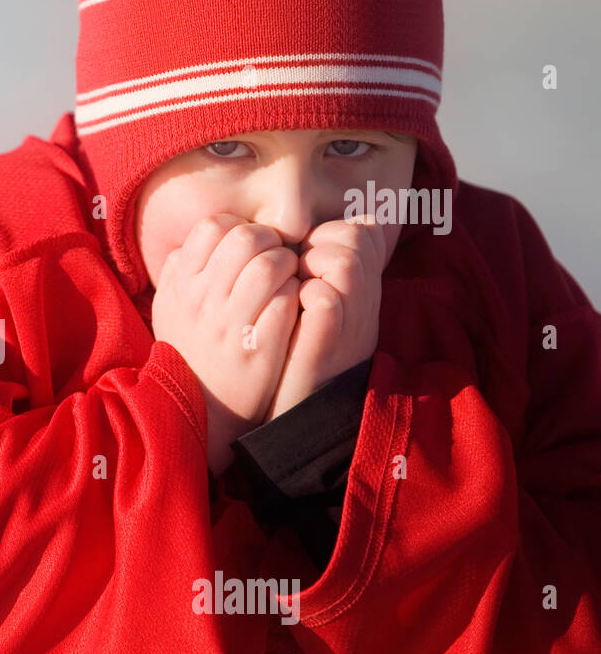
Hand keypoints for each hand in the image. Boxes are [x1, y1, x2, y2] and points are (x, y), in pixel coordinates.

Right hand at [152, 214, 300, 475]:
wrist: (199, 411)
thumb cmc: (189, 351)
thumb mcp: (168, 309)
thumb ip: (177, 272)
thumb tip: (192, 242)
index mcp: (180, 286)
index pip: (213, 227)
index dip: (238, 228)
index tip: (248, 247)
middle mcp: (202, 301)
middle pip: (246, 238)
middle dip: (270, 242)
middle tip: (276, 259)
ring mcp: (230, 325)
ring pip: (271, 265)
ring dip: (287, 267)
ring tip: (287, 281)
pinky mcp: (259, 348)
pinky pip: (288, 301)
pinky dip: (296, 296)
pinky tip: (292, 307)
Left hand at [264, 214, 383, 421]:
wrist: (298, 423)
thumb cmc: (296, 362)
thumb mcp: (319, 316)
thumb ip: (321, 278)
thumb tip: (304, 239)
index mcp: (362, 294)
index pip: (365, 230)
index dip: (330, 232)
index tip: (303, 255)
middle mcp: (364, 305)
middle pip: (357, 235)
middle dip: (319, 242)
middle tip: (294, 270)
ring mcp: (350, 326)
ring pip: (344, 260)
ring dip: (310, 264)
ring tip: (290, 289)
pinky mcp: (327, 346)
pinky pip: (324, 298)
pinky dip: (303, 294)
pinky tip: (288, 311)